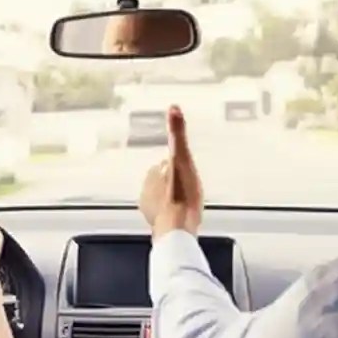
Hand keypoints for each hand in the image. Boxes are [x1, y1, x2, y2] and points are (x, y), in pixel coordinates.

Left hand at [139, 106, 202, 238]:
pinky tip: (181, 217)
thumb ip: (177, 133)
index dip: (180, 165)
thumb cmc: (182, 195)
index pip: (168, 163)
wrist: (177, 229)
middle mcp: (147, 188)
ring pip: (164, 197)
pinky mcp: (155, 223)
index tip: (188, 170)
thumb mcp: (183, 159)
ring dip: (173, 198)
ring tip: (187, 203)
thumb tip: (173, 108)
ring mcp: (150, 207)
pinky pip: (164, 214)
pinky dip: (171, 213)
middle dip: (175, 181)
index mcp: (154, 172)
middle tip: (190, 187)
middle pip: (166, 180)